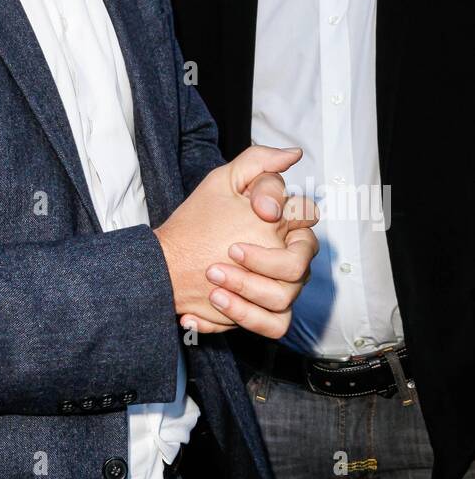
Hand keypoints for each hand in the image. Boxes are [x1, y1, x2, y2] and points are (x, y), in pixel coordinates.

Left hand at [155, 146, 317, 339]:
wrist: (169, 262)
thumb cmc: (198, 220)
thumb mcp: (222, 182)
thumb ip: (257, 163)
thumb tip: (293, 154)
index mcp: (284, 224)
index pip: (307, 214)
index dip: (287, 212)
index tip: (258, 211)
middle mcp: (287, 256)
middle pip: (299, 262)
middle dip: (263, 260)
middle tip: (229, 251)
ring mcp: (279, 288)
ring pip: (284, 295)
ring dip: (245, 287)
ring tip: (212, 277)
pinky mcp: (265, 315)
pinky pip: (272, 324)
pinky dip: (242, 316)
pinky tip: (214, 301)